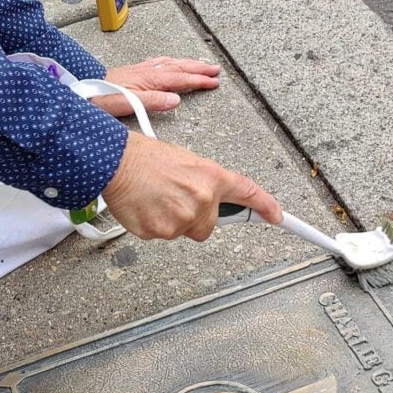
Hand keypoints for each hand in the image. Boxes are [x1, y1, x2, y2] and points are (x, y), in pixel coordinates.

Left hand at [92, 56, 220, 116]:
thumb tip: (176, 100)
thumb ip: (151, 101)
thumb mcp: (125, 104)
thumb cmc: (100, 99)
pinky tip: (170, 62)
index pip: (180, 79)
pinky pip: (157, 62)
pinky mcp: (132, 70)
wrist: (79, 88)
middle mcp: (146, 71)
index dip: (198, 80)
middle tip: (216, 70)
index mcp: (148, 80)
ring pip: (169, 63)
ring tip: (201, 64)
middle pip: (178, 67)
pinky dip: (170, 61)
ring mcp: (139, 69)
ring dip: (187, 63)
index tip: (215, 82)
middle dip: (198, 68)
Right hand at [100, 132, 280, 241]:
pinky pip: (163, 235)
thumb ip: (203, 182)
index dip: (266, 206)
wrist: (115, 162)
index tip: (277, 216)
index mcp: (211, 177)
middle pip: (209, 224)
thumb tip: (209, 198)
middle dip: (195, 215)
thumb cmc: (145, 156)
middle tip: (174, 197)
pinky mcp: (161, 232)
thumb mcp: (185, 160)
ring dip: (173, 219)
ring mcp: (182, 219)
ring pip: (185, 230)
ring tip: (155, 196)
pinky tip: (145, 205)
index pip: (248, 193)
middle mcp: (202, 200)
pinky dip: (154, 224)